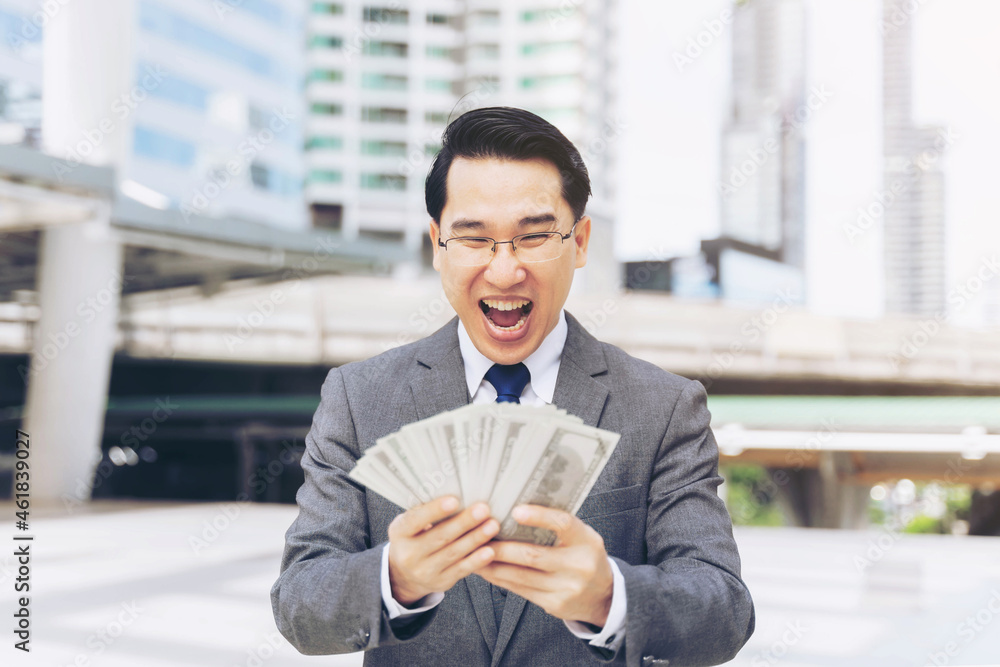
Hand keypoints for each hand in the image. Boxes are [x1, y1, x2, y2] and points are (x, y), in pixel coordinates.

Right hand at [387, 496, 498, 605]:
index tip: (455, 500)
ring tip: (492, 525)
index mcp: (400, 533)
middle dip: (464, 522)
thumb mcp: (409, 524)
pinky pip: (461, 570)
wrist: (404, 574)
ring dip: (475, 539)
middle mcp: (409, 554)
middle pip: (440, 537)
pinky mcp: (441, 582)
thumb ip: (425, 511)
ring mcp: (424, 571)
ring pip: (453, 553)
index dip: (435, 510)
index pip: (416, 520)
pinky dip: (476, 561)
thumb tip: (454, 491)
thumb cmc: (413, 537)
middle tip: (483, 509)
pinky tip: (490, 551)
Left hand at [478, 505, 613, 626]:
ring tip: (475, 554)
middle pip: (533, 555)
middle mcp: (578, 565)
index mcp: (586, 541)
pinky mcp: (555, 605)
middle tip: (479, 537)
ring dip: (494, 565)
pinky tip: (488, 571)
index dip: (538, 516)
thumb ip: (557, 526)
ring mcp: (567, 588)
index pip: (563, 524)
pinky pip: (521, 591)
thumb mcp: (581, 537)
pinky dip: (501, 579)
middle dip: (502, 547)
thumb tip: (517, 509)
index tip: (515, 510)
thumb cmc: (585, 557)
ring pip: (521, 576)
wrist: (604, 596)